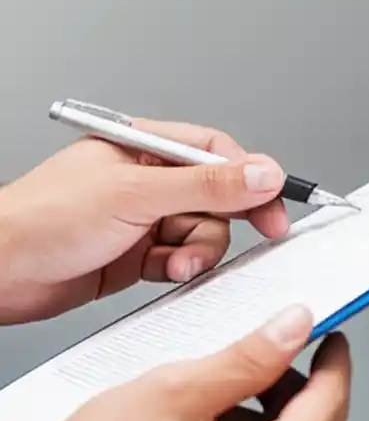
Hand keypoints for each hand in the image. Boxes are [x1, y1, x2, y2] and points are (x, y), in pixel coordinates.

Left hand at [0, 120, 290, 324]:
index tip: (274, 204)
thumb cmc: (42, 219)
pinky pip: (181, 259)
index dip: (251, 177)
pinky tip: (167, 273)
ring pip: (202, 232)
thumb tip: (263, 173)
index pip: (217, 153)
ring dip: (199, 251)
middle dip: (226, 221)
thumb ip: (207, 186)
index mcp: (143, 148)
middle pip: (217, 197)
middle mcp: (145, 181)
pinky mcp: (136, 255)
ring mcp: (141, 219)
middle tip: (251, 236)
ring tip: (177, 262)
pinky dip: (181, 269)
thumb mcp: (136, 195)